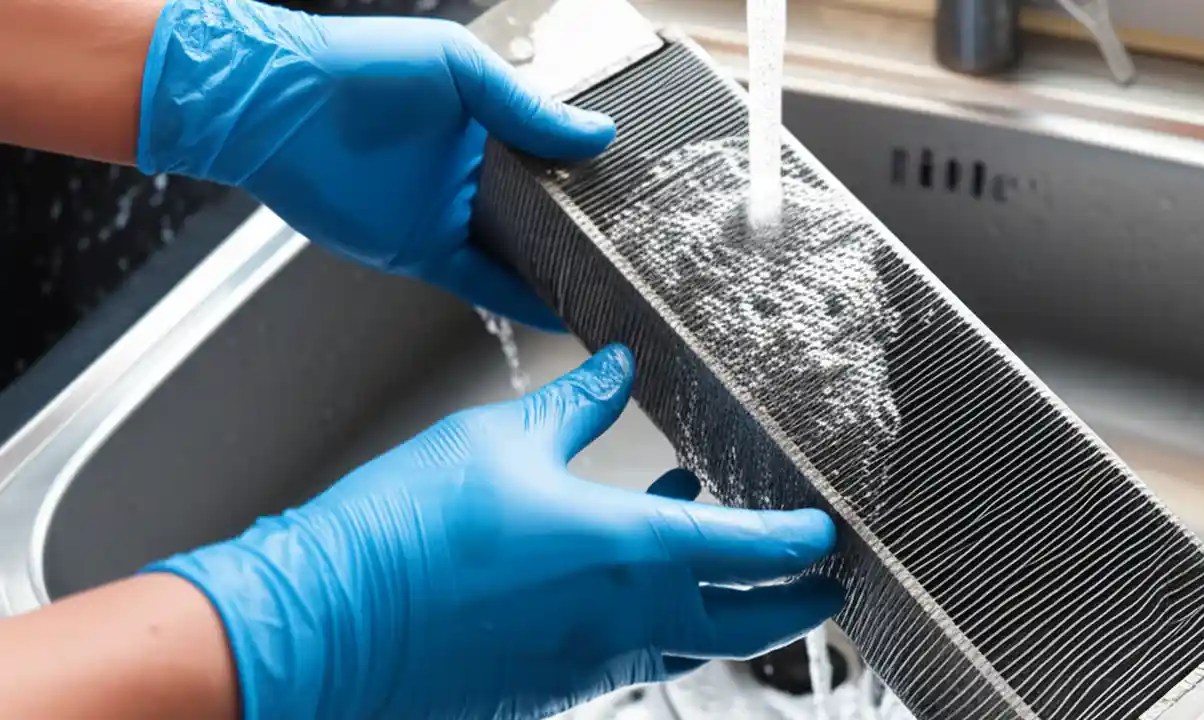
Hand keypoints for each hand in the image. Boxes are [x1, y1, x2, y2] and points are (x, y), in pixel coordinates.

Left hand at [137, 0, 614, 329]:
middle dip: (583, 229)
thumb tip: (598, 135)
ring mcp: (451, 214)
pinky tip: (559, 310)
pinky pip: (483, 281)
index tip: (637, 191)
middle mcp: (475, 171)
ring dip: (558, 268)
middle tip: (637, 248)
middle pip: (543, 208)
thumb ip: (529, 109)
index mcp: (488, 122)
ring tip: (611, 286)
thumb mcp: (460, 69)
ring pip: (519, 250)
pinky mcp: (425, 252)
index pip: (554, 154)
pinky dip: (520, 297)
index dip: (591, 174)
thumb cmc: (362, 68)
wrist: (278, 106)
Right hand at [149, 346, 840, 719]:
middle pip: (745, 627)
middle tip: (820, 583)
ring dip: (713, 601)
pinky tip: (616, 572)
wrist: (327, 626)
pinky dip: (647, 613)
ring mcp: (587, 665)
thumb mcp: (502, 441)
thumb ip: (575, 406)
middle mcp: (625, 622)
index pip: (755, 554)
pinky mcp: (546, 685)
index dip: (801, 540)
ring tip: (710, 548)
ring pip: (685, 640)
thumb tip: (618, 368)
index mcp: (632, 555)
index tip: (826, 531)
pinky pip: (623, 651)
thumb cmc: (410, 533)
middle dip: (794, 606)